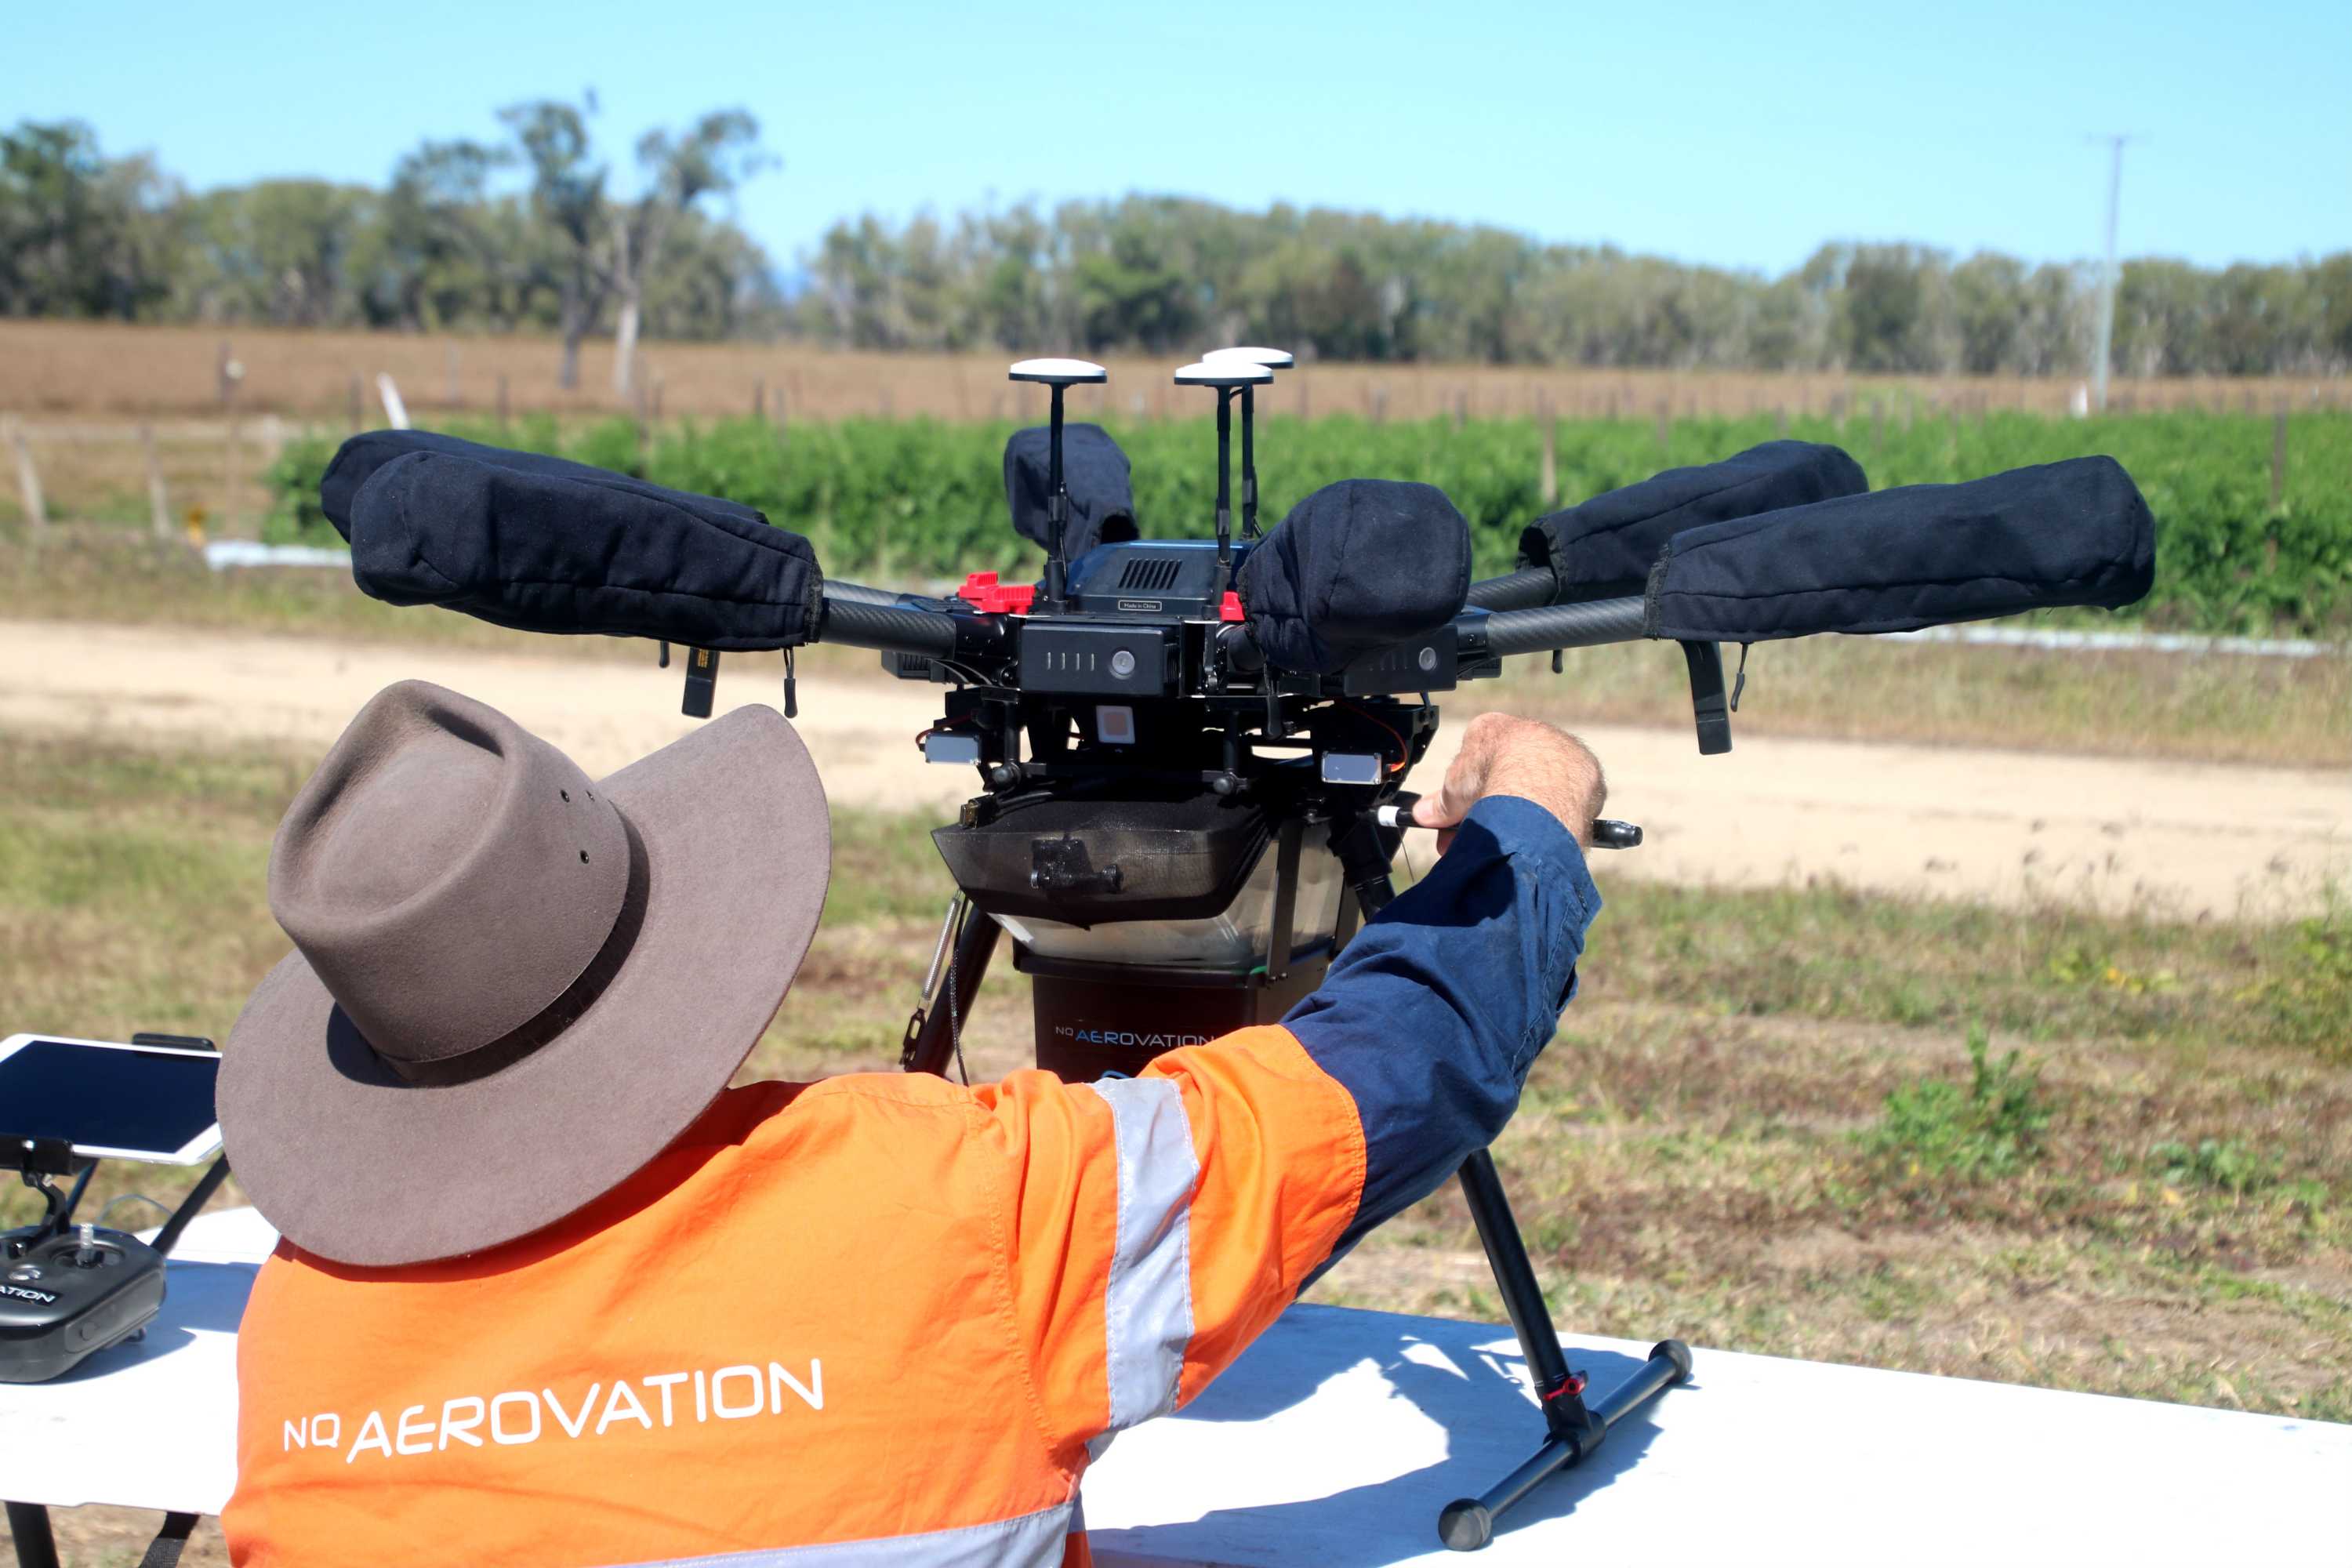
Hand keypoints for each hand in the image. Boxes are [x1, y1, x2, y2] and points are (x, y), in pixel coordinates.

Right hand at [1411, 712, 1605, 850]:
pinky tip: (1540, 837)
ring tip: (1505, 843)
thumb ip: (1440, 802)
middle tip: (1478, 837)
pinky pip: (1568, 799)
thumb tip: (1421, 814)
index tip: (1458, 819)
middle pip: (1509, 778)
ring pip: (1539, 788)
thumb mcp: (1453, 789)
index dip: (1464, 795)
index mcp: (1494, 728)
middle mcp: (1531, 734)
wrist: (1537, 781)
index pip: (1477, 762)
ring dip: (1521, 816)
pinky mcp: (1589, 777)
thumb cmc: (1493, 774)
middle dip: (1490, 811)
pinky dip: (1553, 818)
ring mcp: (1563, 754)